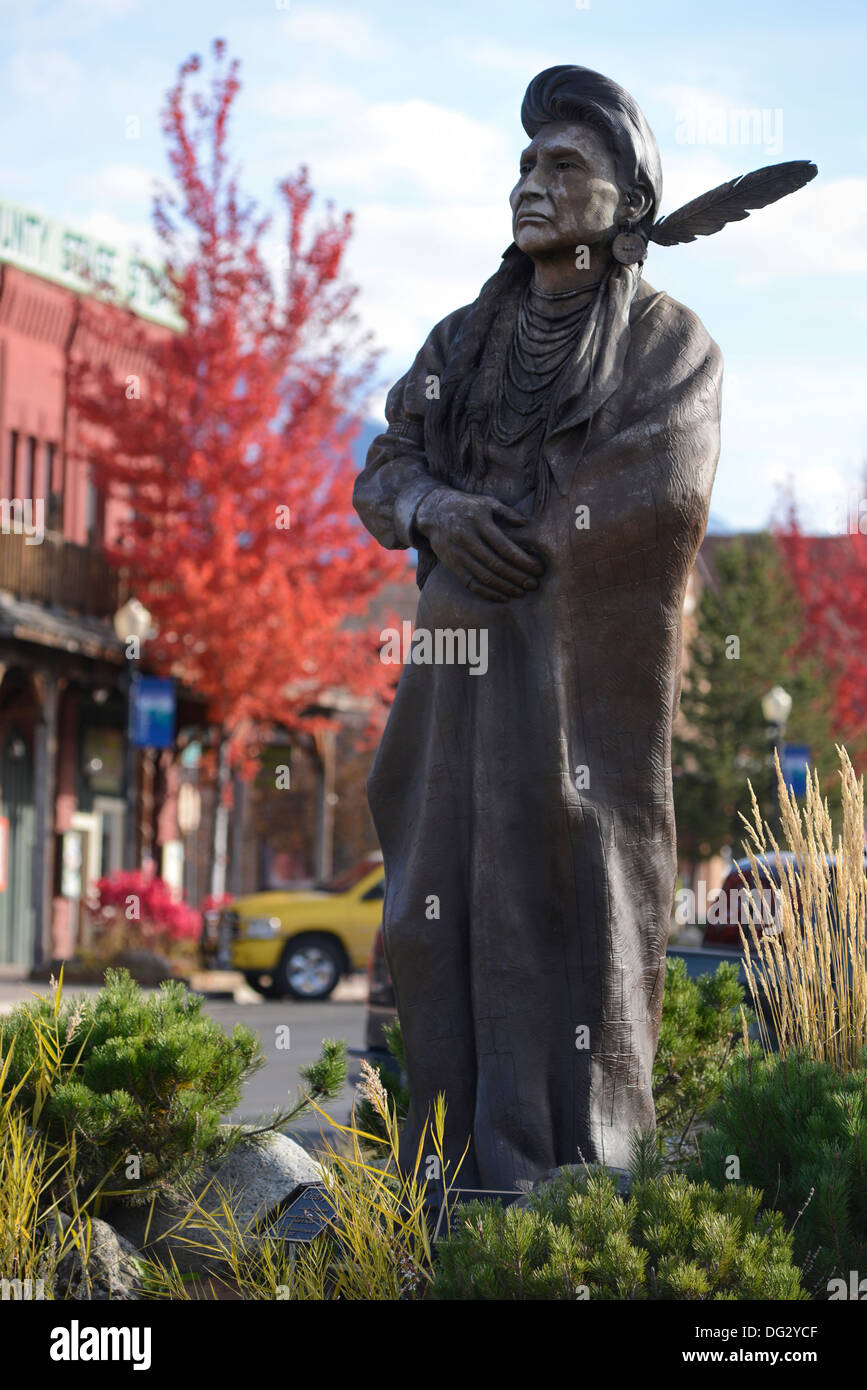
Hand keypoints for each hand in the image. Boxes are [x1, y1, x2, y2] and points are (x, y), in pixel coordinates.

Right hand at [414, 488, 543, 601]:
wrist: (434, 511)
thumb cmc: (467, 506)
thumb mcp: (486, 502)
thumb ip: (507, 512)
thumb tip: (525, 523)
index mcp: (479, 523)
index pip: (505, 547)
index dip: (523, 560)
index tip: (538, 568)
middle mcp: (467, 539)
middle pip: (496, 564)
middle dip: (518, 577)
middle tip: (534, 584)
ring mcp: (458, 554)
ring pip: (484, 577)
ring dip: (505, 587)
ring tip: (522, 592)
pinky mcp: (452, 565)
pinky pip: (471, 584)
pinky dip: (488, 593)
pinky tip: (503, 597)